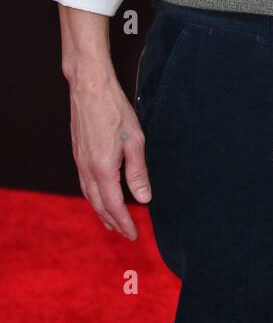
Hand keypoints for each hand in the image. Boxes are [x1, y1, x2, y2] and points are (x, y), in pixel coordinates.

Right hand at [69, 73, 149, 240]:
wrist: (89, 88)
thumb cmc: (114, 110)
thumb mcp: (134, 140)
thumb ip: (138, 172)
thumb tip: (144, 199)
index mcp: (103, 169)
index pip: (114, 205)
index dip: (124, 222)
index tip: (133, 235)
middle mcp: (87, 169)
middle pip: (99, 205)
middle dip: (112, 221)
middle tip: (125, 233)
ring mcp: (79, 161)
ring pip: (89, 195)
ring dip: (101, 211)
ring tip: (112, 221)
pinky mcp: (78, 153)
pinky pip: (84, 184)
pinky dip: (93, 197)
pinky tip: (100, 196)